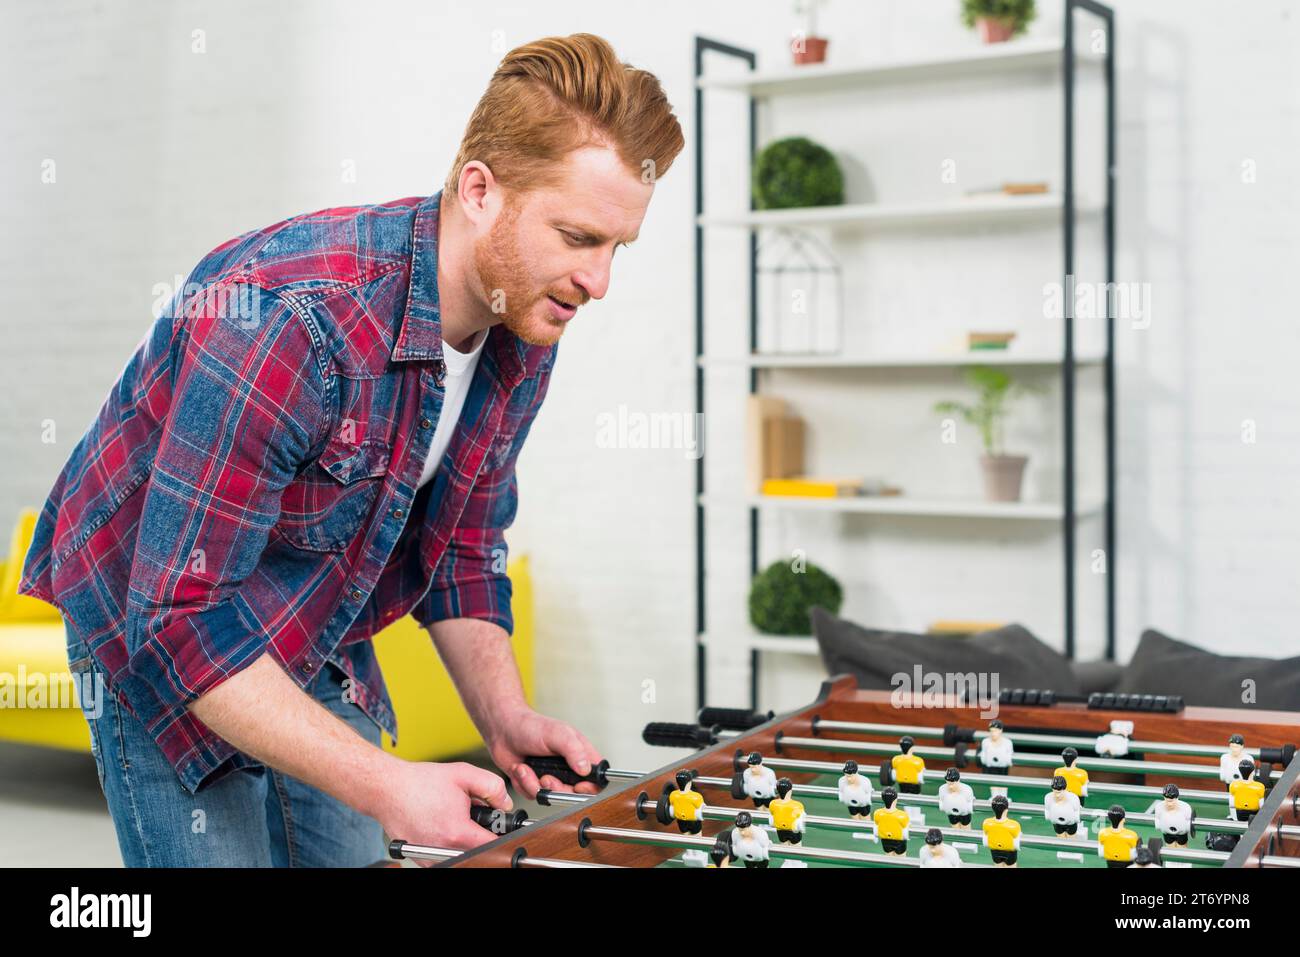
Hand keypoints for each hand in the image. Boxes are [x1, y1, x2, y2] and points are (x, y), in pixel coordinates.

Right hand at [370, 754, 511, 867]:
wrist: (387, 789)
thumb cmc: (420, 782)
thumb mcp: (463, 774)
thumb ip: (492, 787)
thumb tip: (505, 804)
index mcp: (457, 832)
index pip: (492, 845)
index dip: (500, 836)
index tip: (499, 827)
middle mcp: (442, 850)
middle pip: (476, 851)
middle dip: (480, 835)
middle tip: (474, 818)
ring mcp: (429, 858)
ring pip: (460, 855)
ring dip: (463, 841)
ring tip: (454, 820)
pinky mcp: (419, 860)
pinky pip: (443, 858)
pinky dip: (447, 845)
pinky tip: (441, 826)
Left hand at [484, 706, 603, 799]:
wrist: (503, 729)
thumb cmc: (531, 725)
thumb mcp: (557, 734)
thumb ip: (574, 750)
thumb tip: (586, 769)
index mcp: (580, 754)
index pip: (597, 778)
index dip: (590, 787)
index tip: (578, 786)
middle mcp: (567, 768)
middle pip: (574, 794)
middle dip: (557, 788)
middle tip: (546, 777)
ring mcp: (552, 777)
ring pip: (551, 796)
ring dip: (535, 784)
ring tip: (527, 767)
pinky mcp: (535, 783)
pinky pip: (533, 795)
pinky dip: (524, 784)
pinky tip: (520, 768)